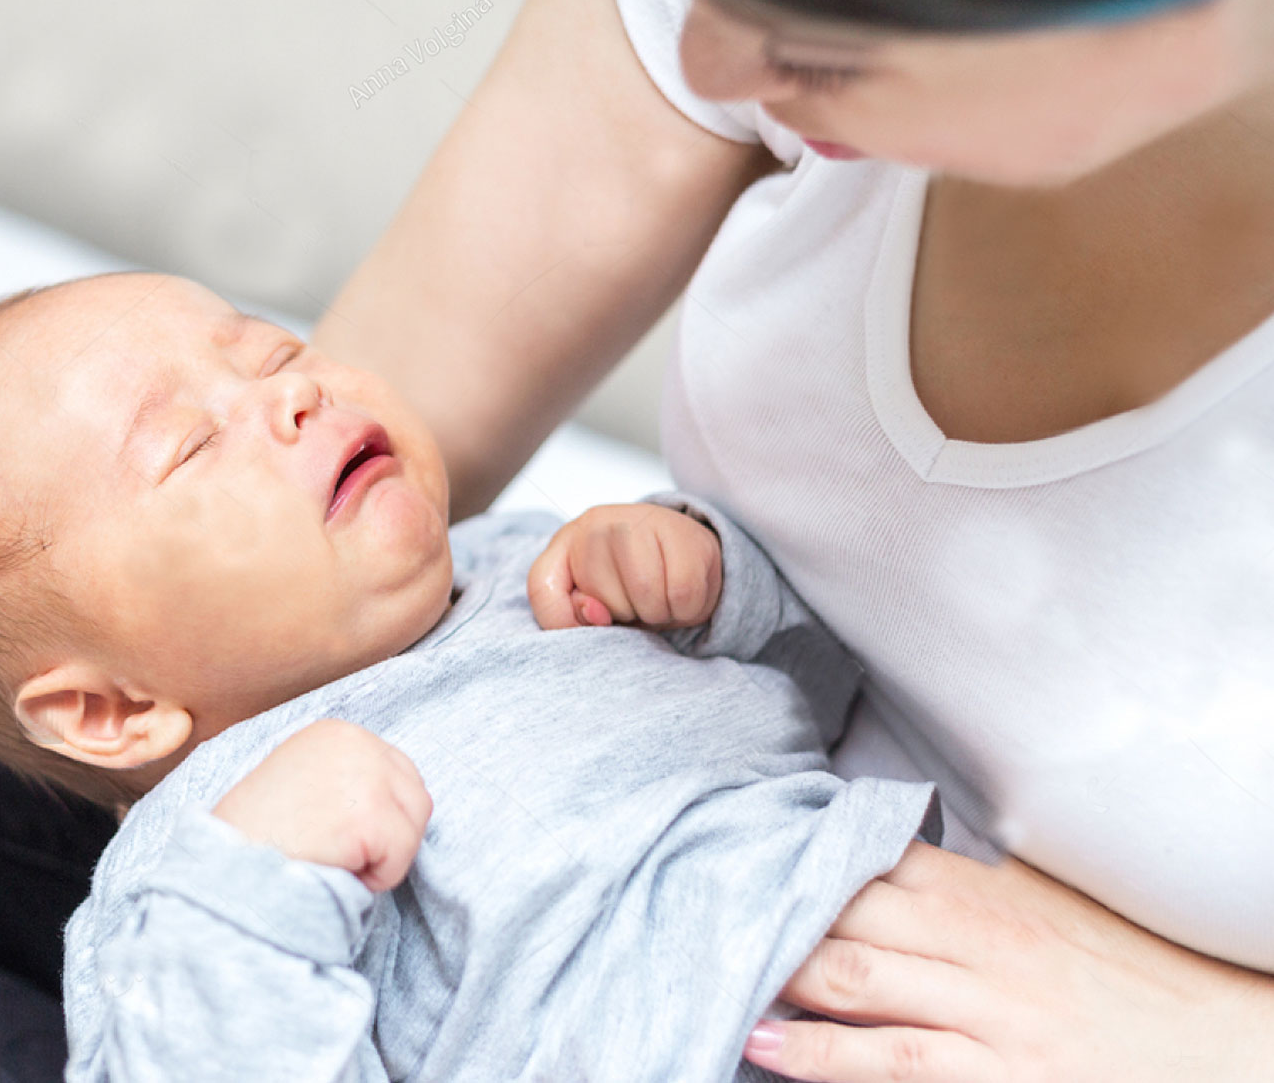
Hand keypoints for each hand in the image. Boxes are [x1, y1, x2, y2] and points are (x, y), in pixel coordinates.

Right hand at [211, 719, 431, 892]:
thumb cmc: (255, 837)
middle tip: (343, 854)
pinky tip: (336, 870)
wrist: (225, 867)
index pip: (399, 771)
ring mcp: (365, 776)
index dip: (381, 814)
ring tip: (336, 860)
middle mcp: (355, 742)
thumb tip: (394, 797)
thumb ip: (345, 778)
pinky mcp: (369, 815)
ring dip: (384, 857)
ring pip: (414, 826)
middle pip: (416, 796)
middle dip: (389, 835)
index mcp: (336, 732)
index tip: (345, 835)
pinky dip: (377, 878)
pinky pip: (401, 858)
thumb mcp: (301, 782)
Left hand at [528, 504, 721, 630]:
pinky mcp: (686, 534)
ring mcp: (643, 520)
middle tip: (635, 601)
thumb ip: (566, 614)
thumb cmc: (627, 578)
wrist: (681, 548)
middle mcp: (599, 523)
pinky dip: (686, 609)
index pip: (542, 587)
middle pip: (608, 604)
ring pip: (649, 598)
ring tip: (658, 597)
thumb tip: (594, 614)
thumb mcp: (587, 599)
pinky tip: (679, 592)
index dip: (562, 617)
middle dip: (627, 617)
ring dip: (659, 614)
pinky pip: (684, 595)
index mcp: (567, 540)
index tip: (592, 618)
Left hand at [743, 842, 1273, 1081]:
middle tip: (687, 894)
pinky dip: (819, 1052)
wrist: (1219, 1049)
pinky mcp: (991, 1076)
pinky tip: (762, 1040)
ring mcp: (980, 1011)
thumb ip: (970, 876)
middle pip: (839, 912)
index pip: (862, 856)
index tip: (726, 846)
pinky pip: (891, 1060)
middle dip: (762, 905)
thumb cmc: (1128, 975)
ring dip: (773, 969)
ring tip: (703, 960)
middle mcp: (971, 941)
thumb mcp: (1047, 903)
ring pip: (852, 978)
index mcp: (979, 890)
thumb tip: (900, 847)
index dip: (788, 853)